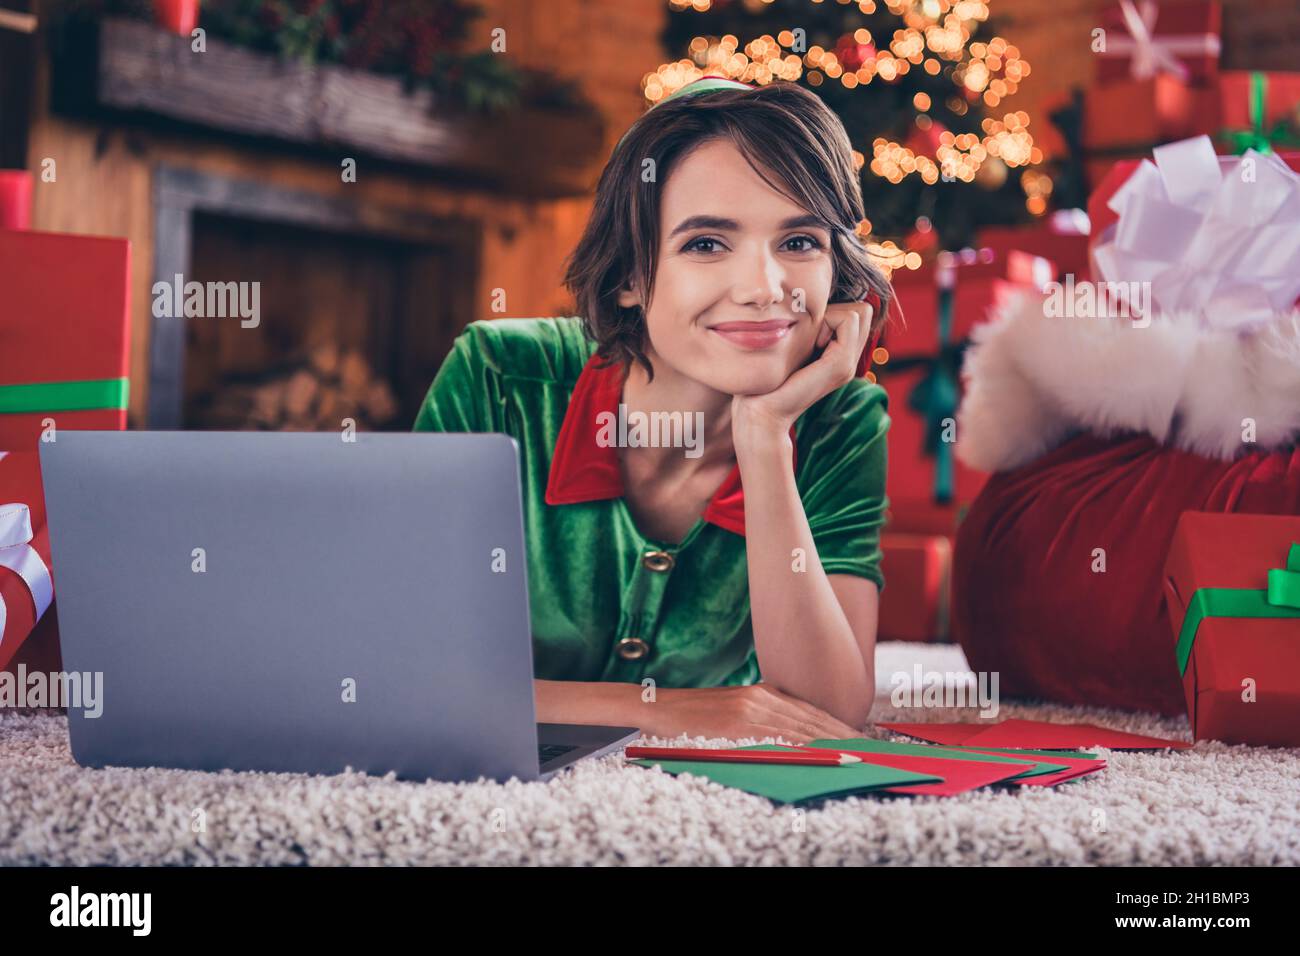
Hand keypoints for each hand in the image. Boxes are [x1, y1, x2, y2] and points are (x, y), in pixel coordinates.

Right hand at [636, 683, 863, 743]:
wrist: (658, 708)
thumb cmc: (695, 717)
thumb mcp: (734, 714)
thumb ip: (762, 721)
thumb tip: (792, 739)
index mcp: (764, 693)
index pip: (810, 711)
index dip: (837, 725)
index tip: (860, 738)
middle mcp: (762, 697)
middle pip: (812, 718)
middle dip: (843, 734)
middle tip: (869, 748)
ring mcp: (751, 708)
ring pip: (801, 727)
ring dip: (832, 742)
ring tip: (856, 753)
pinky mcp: (739, 722)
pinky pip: (778, 736)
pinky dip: (803, 746)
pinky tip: (821, 753)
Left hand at [730, 301, 873, 444]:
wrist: (760, 411)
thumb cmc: (767, 376)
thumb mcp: (793, 344)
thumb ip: (809, 327)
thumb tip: (810, 297)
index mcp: (840, 355)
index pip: (857, 310)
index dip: (832, 310)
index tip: (807, 333)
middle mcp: (850, 360)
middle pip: (862, 308)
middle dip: (835, 311)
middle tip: (809, 335)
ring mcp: (849, 364)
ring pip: (859, 310)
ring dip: (829, 315)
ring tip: (808, 342)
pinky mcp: (841, 365)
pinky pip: (848, 319)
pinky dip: (826, 321)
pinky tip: (808, 345)